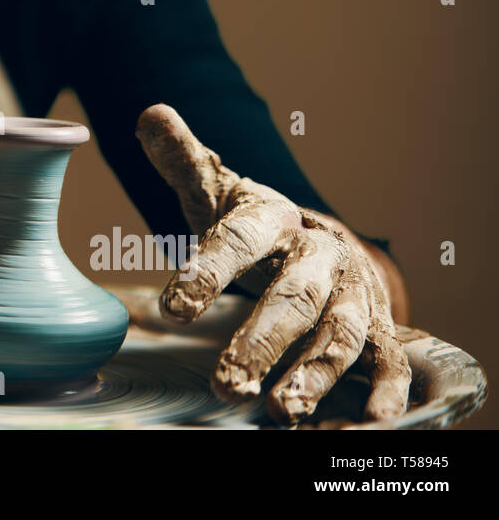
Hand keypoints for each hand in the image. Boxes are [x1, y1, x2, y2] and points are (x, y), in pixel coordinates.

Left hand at [135, 104, 411, 424]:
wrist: (321, 240)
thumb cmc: (255, 224)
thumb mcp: (218, 190)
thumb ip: (183, 161)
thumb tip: (148, 114)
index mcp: (273, 218)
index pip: (237, 240)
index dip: (206, 271)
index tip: (173, 306)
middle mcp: (319, 255)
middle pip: (293, 297)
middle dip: (260, 340)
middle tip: (224, 381)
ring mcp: (352, 293)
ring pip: (341, 334)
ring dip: (313, 374)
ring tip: (279, 410)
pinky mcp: (378, 328)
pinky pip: (387, 360)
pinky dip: (383, 392)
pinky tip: (366, 422)